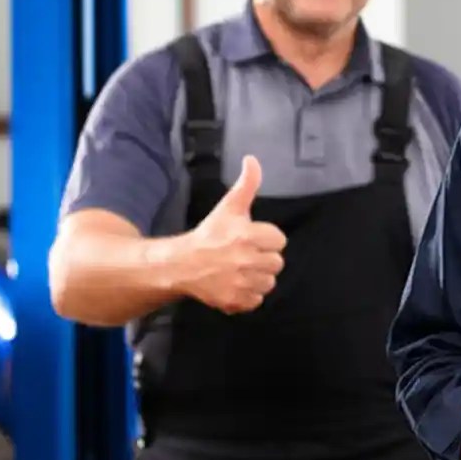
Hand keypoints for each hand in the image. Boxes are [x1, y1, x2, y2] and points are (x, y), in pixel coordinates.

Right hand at [172, 155, 286, 313]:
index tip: (250, 238)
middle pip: (277, 263)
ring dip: (258, 278)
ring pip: (269, 283)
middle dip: (263, 258)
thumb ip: (247, 184)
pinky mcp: (234, 301)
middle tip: (244, 255)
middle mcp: (245, 260)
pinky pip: (257, 301)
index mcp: (247, 235)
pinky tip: (236, 284)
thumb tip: (252, 159)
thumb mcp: (229, 207)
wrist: (181, 265)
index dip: (266, 239)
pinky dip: (248, 295)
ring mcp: (239, 282)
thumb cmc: (209, 234)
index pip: (279, 240)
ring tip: (240, 270)